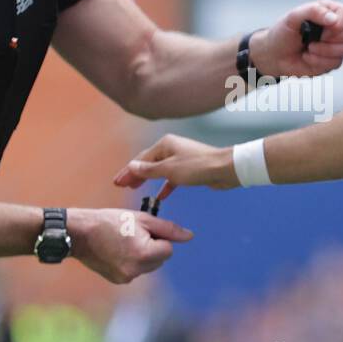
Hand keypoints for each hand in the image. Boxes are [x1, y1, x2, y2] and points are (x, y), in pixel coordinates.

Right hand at [66, 207, 192, 283]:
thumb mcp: (142, 219)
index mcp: (145, 254)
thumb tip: (190, 236)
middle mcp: (137, 270)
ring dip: (143, 255)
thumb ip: (168, 228)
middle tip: (133, 234)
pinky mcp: (119, 280)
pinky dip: (132, 262)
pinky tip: (118, 251)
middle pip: (160, 259)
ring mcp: (127, 278)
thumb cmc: (110, 222)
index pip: (168, 249)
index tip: (142, 230)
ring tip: (125, 242)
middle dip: (153, 247)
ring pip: (149, 266)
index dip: (158, 237)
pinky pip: (136, 271)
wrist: (79, 234)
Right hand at [113, 133, 236, 201]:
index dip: (128, 171)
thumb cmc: (197, 167)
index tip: (117, 182)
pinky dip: (165, 186)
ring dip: (148, 180)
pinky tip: (160, 196)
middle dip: (135, 174)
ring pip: (159, 170)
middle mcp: (171, 149)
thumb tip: (131, 166)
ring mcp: (180, 158)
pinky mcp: (189, 169)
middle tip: (123, 186)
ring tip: (136, 189)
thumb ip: (149, 170)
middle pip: (148, 163)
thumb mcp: (169, 169)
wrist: (225, 169)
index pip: (140, 159)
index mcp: (164, 145)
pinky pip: (171, 177)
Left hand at [248, 0, 342, 76]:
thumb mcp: (293, 17)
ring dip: (327, 50)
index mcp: (329, 11)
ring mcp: (336, 45)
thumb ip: (313, 11)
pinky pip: (337, 63)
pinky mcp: (333, 61)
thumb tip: (334, 19)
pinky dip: (319, 61)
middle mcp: (337, 27)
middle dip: (338, 37)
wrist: (274, 55)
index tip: (322, 29)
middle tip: (319, 38)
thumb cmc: (283, 33)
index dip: (339, 23)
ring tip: (309, 48)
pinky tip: (307, 57)